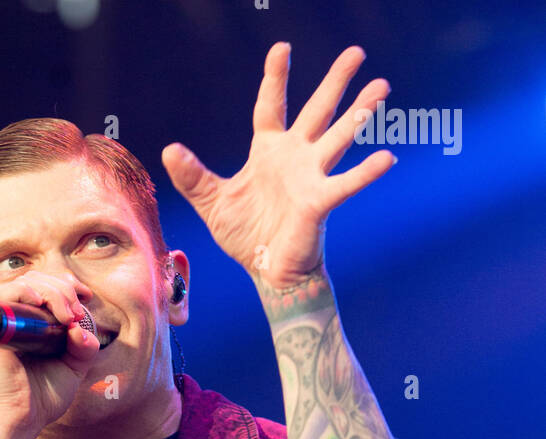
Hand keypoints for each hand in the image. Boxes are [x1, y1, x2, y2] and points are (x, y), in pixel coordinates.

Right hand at [0, 272, 99, 438]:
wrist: (20, 420)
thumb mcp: (73, 368)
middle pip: (40, 280)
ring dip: (52, 291)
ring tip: (67, 314)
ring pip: (27, 282)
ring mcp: (4, 320)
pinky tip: (40, 301)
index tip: (86, 297)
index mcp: (35, 324)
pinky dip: (25, 290)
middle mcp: (17, 318)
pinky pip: (5, 294)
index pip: (49, 286)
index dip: (68, 285)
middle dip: (64, 290)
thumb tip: (80, 326)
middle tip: (76, 314)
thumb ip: (84, 346)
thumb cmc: (41, 398)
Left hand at [161, 43, 394, 291]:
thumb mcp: (212, 203)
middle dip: (337, 81)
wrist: (267, 273)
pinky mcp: (320, 203)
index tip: (283, 48)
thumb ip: (192, 177)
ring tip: (382, 86)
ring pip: (340, 137)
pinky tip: (386, 157)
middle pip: (318, 110)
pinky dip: (366, 172)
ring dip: (361, 113)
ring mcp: (311, 177)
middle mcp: (295, 158)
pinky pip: (346, 184)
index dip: (276, 78)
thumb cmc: (246, 236)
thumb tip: (169, 150)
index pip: (271, 106)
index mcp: (268, 151)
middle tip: (357, 51)